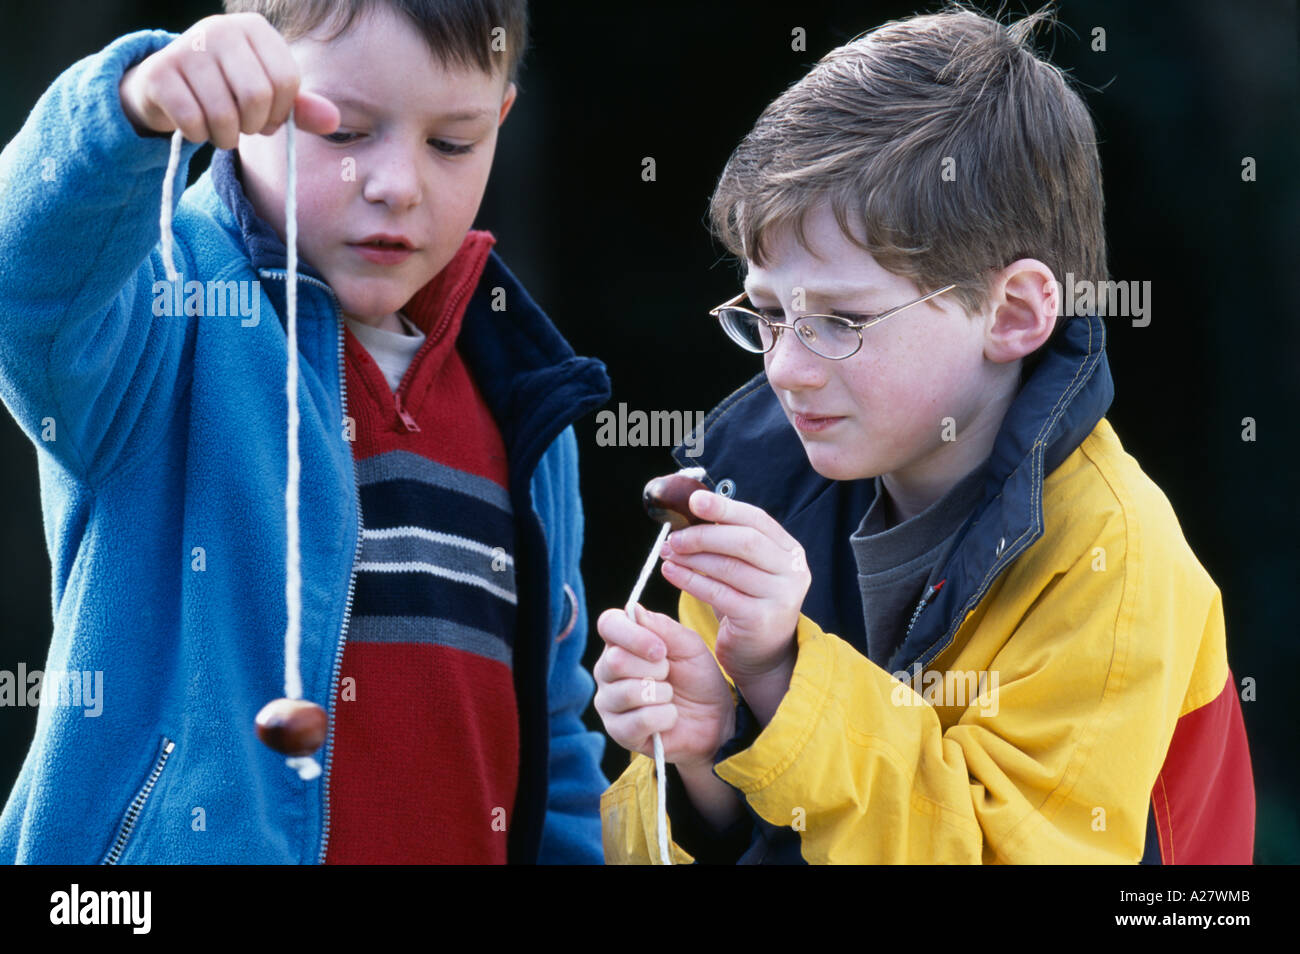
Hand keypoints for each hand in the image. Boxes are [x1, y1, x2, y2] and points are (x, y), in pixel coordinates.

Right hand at [118, 12, 339, 148]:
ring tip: (221, 130)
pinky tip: (195, 125)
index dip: (281, 112)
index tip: (268, 118)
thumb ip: (301, 109)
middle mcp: (220, 29)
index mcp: (255, 29)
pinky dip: (199, 135)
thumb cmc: (228, 91)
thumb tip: (333, 121)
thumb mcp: (269, 97)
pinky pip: (193, 121)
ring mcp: (186, 47)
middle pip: (256, 96)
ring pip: (224, 114)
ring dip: (226, 137)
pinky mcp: (159, 72)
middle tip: (244, 127)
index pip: (286, 81)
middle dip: (254, 126)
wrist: (167, 87)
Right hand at [593, 604, 734, 773]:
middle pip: (616, 660)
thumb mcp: (689, 646)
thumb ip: (663, 627)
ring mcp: (609, 701)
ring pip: (627, 692)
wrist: (714, 719)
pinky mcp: (618, 731)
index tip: (661, 649)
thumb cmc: (698, 677)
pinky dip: (665, 717)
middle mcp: (607, 669)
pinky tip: (668, 717)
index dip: (633, 635)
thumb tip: (633, 609)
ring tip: (669, 696)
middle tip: (669, 675)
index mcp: (621, 642)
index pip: (608, 625)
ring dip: (662, 694)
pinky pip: (640, 720)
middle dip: (655, 669)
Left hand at [659, 490, 809, 687]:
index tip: (694, 501)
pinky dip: (690, 581)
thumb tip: (692, 510)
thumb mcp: (748, 569)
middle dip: (704, 535)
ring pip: (729, 567)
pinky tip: (671, 573)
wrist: (763, 656)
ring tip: (668, 553)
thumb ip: (730, 541)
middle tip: (674, 537)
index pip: (757, 520)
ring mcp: (780, 596)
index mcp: (790, 551)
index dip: (724, 508)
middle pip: (745, 541)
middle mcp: (792, 572)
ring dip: (692, 558)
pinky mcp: (760, 619)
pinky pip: (718, 593)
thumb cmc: (748, 603)